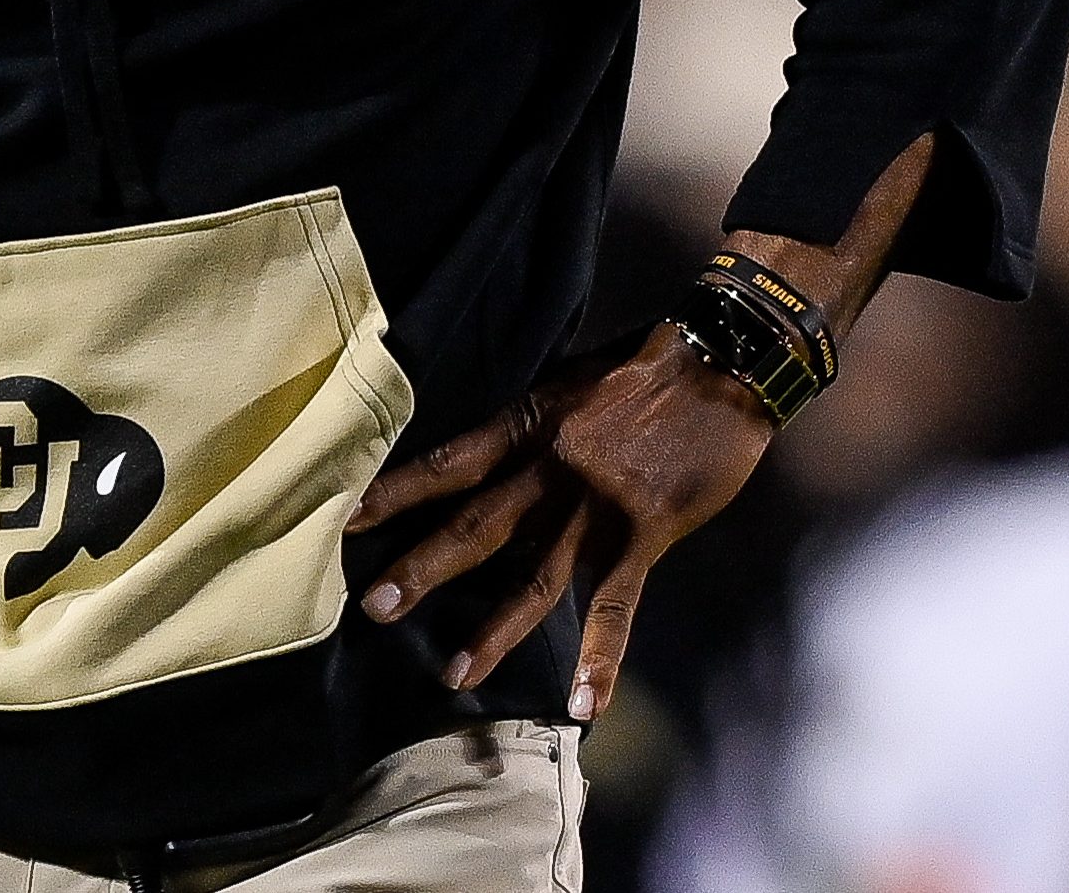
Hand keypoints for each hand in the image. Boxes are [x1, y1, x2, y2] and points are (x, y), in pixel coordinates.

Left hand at [346, 325, 773, 719]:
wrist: (721, 363)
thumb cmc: (642, 368)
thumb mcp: (567, 384)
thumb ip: (527, 430)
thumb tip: (484, 465)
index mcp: (527, 424)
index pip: (446, 464)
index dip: (395, 494)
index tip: (347, 521)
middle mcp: (550, 468)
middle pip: (475, 524)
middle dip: (424, 567)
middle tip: (375, 607)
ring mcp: (597, 506)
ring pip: (534, 578)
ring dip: (494, 630)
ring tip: (454, 674)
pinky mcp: (644, 534)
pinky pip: (617, 606)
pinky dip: (602, 657)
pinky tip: (586, 704)